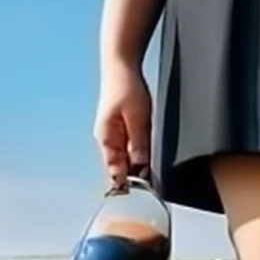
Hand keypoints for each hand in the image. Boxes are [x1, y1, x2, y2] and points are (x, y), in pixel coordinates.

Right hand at [93, 58, 151, 186]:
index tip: (142, 195)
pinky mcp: (122, 129)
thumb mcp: (138, 118)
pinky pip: (130, 149)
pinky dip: (139, 157)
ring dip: (138, 169)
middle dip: (135, 179)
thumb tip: (140, 168)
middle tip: (152, 190)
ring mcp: (114, 135)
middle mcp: (107, 140)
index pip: (115, 170)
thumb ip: (139, 144)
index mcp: (106, 138)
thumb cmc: (126, 87)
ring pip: (127, 160)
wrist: (121, 64)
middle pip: (121, 168)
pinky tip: (149, 162)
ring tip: (152, 179)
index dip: (128, 184)